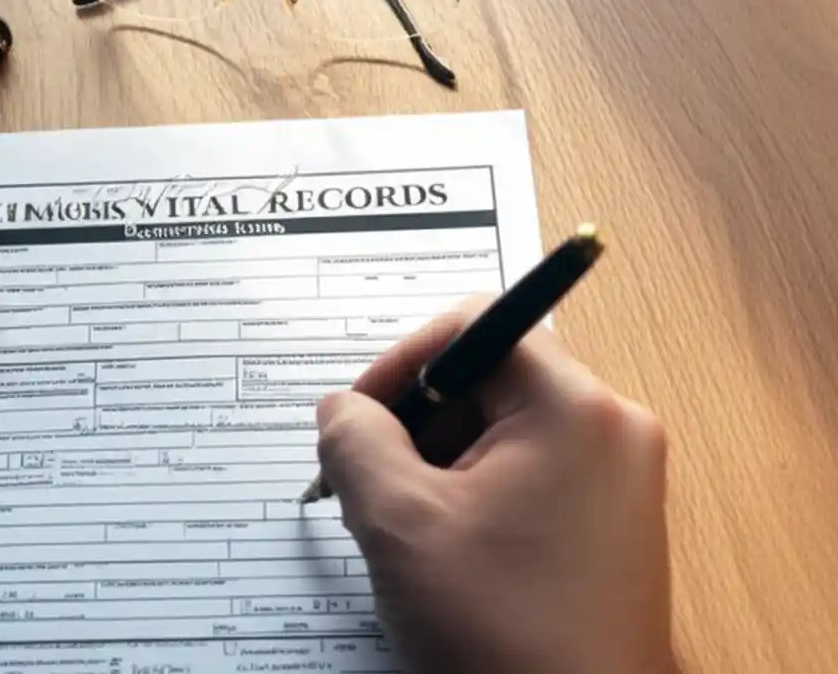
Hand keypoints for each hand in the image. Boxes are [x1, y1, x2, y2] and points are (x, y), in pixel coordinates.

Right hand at [317, 297, 676, 673]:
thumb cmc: (503, 635)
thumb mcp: (398, 523)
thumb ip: (354, 441)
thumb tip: (341, 409)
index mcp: (573, 410)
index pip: (475, 325)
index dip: (402, 362)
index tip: (360, 418)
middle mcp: (612, 429)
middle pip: (488, 379)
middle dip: (415, 426)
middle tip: (371, 487)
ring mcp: (619, 477)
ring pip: (503, 430)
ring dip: (438, 465)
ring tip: (406, 531)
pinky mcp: (611, 521)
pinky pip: (528, 473)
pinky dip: (473, 495)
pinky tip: (444, 551)